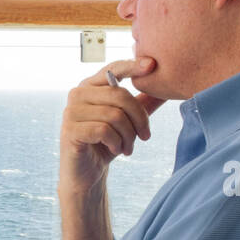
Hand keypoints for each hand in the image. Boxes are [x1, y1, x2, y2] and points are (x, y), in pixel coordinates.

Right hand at [59, 57, 165, 194]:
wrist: (88, 174)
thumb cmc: (107, 144)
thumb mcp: (129, 122)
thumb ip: (143, 103)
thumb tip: (169, 85)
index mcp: (90, 86)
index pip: (112, 69)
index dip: (132, 66)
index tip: (152, 65)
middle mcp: (77, 94)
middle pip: (120, 96)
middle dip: (139, 118)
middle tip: (145, 136)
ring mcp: (71, 112)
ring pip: (114, 115)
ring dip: (128, 136)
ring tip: (128, 148)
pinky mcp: (70, 131)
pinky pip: (104, 131)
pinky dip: (116, 143)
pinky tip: (116, 150)